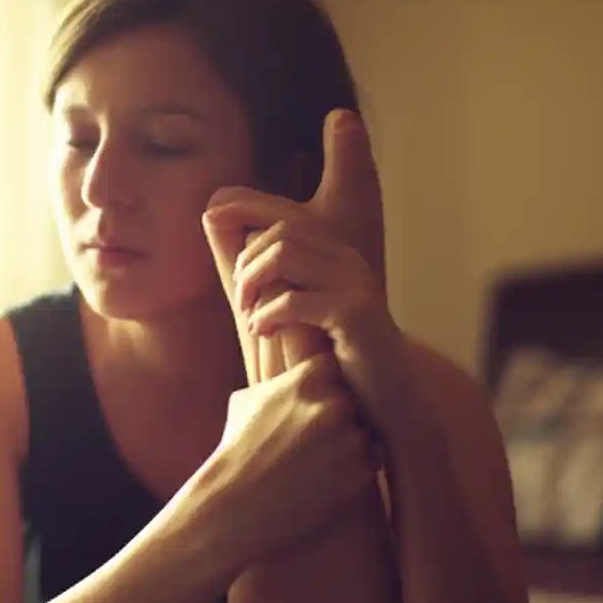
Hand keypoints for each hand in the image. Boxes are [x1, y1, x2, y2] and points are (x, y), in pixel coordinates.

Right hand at [189, 352, 376, 568]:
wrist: (237, 504)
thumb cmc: (237, 451)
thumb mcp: (248, 401)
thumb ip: (278, 382)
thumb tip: (284, 372)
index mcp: (309, 377)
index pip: (334, 367)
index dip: (326, 386)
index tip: (312, 404)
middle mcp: (335, 401)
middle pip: (355, 399)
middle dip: (342, 415)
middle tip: (316, 437)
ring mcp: (352, 435)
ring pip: (365, 431)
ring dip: (350, 444)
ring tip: (317, 462)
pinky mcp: (362, 470)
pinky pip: (368, 462)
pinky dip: (351, 472)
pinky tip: (322, 481)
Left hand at [201, 108, 409, 429]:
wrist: (390, 393)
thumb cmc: (339, 355)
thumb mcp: (305, 310)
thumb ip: (275, 281)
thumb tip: (233, 249)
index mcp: (335, 254)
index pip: (286, 213)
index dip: (245, 210)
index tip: (212, 219)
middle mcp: (347, 260)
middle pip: (280, 232)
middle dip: (247, 261)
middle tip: (239, 298)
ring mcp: (353, 284)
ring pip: (283, 256)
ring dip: (253, 283)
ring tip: (248, 314)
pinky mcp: (354, 314)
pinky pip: (294, 300)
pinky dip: (267, 315)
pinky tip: (263, 332)